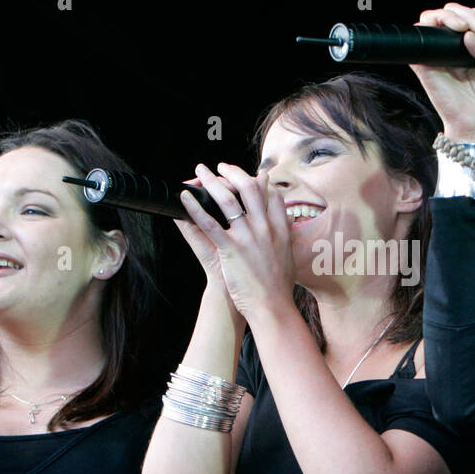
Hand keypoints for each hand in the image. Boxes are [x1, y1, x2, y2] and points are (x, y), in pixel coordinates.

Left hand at [177, 162, 295, 322]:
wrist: (273, 307)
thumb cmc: (279, 287)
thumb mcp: (289, 257)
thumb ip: (284, 236)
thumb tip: (284, 224)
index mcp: (281, 229)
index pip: (272, 195)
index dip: (260, 181)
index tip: (252, 175)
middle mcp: (266, 228)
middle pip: (250, 189)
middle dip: (233, 173)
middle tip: (221, 167)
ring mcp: (248, 237)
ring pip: (228, 200)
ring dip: (212, 182)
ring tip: (201, 172)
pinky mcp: (231, 249)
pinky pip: (209, 223)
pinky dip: (194, 207)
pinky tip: (185, 197)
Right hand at [409, 3, 474, 146]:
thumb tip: (471, 35)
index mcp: (474, 47)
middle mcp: (454, 47)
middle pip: (456, 11)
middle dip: (473, 15)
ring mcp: (439, 53)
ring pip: (437, 16)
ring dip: (456, 15)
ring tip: (470, 29)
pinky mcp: (426, 61)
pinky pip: (422, 32)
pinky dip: (437, 23)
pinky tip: (459, 32)